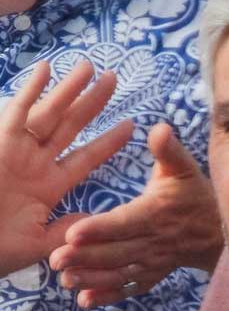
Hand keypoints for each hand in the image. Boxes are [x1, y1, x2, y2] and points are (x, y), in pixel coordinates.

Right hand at [0, 60, 132, 276]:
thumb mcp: (38, 243)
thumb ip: (68, 229)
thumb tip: (97, 220)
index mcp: (49, 186)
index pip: (86, 158)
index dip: (108, 141)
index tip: (131, 125)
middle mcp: (34, 163)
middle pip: (71, 126)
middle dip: (92, 102)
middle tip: (115, 77)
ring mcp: (15, 151)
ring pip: (48, 113)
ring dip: (68, 89)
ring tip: (91, 67)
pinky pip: (15, 113)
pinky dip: (29, 91)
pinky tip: (46, 69)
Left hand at [50, 122, 221, 307]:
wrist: (220, 233)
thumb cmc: (196, 196)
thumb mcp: (185, 168)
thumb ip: (169, 150)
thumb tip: (159, 128)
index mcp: (156, 213)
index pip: (125, 222)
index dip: (100, 229)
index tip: (74, 233)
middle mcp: (154, 241)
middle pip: (117, 251)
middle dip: (86, 257)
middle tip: (56, 259)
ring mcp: (153, 261)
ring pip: (120, 272)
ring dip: (92, 278)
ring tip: (65, 279)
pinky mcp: (152, 275)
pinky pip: (130, 288)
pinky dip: (108, 296)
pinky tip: (84, 301)